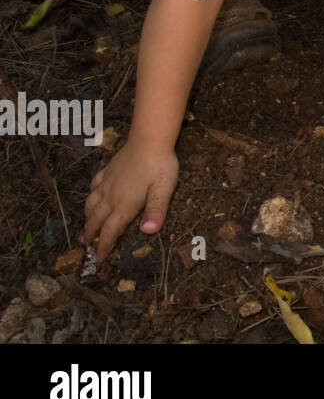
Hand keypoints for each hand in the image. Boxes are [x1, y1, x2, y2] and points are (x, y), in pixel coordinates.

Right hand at [82, 138, 178, 261]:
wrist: (149, 139)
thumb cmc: (160, 165)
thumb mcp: (164, 190)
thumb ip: (156, 211)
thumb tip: (148, 232)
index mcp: (124, 205)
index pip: (111, 230)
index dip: (104, 246)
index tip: (99, 259)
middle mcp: (112, 196)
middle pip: (96, 220)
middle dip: (91, 235)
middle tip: (86, 247)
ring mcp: (108, 182)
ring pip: (91, 204)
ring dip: (87, 218)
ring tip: (85, 227)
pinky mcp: (108, 170)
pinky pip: (94, 185)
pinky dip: (91, 194)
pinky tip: (92, 195)